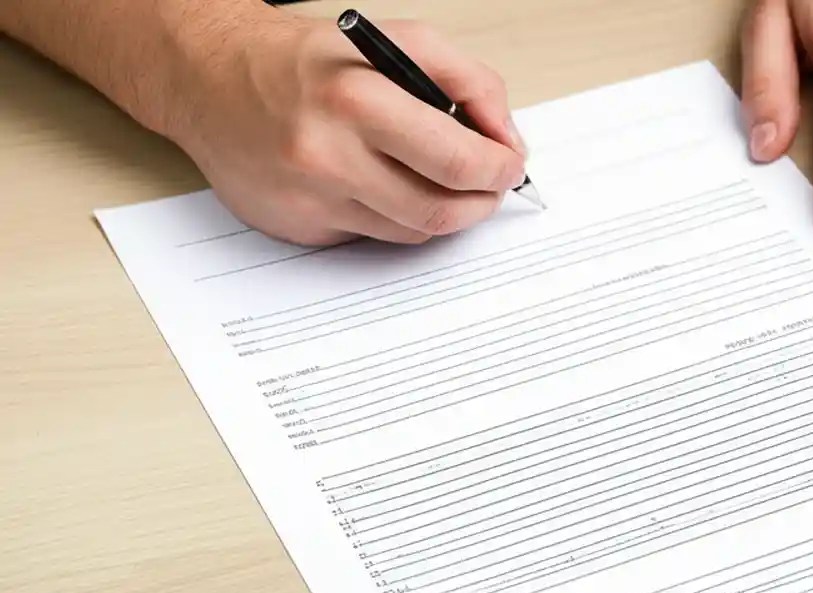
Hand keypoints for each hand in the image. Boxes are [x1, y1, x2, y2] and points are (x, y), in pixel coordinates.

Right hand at [164, 12, 526, 245]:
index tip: (509, 164)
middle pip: (439, 211)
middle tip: (490, 184)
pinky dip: (391, 217)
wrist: (210, 78)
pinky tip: (378, 185)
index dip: (499, 170)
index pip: (458, 162)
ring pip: (410, 232)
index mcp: (357, 99)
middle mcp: (328, 156)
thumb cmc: (308, 60)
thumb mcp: (396, 41)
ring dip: (441, 212)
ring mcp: (310, 200)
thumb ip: (468, 82)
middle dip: (481, 201)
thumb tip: (506, 140)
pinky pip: (371, 238)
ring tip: (440, 181)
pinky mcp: (298, 228)